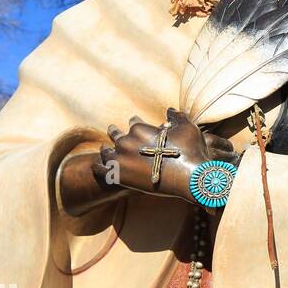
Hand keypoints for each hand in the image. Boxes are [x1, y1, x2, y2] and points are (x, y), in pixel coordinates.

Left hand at [97, 108, 237, 203]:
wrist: (191, 177)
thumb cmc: (190, 151)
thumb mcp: (187, 128)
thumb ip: (176, 116)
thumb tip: (169, 110)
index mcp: (139, 129)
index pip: (133, 121)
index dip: (135, 121)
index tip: (135, 122)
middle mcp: (126, 142)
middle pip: (115, 134)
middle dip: (115, 131)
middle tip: (112, 130)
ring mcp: (120, 160)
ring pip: (105, 151)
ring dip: (105, 149)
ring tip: (104, 149)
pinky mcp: (119, 176)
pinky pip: (100, 170)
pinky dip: (97, 166)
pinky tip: (96, 165)